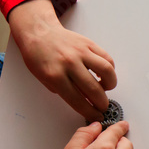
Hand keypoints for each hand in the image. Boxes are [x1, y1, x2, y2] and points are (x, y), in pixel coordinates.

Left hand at [7, 0, 116, 120]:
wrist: (38, 32)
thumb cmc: (38, 56)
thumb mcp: (43, 78)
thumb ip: (63, 90)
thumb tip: (85, 100)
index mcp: (54, 75)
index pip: (78, 101)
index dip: (90, 112)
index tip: (97, 116)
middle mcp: (69, 63)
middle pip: (94, 89)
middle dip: (102, 103)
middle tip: (103, 106)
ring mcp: (80, 52)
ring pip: (106, 71)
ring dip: (110, 84)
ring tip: (106, 88)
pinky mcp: (89, 44)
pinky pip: (107, 58)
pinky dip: (110, 69)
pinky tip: (104, 74)